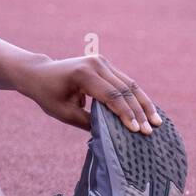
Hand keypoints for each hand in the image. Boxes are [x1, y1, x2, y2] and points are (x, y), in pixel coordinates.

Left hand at [14, 54, 164, 135]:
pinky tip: (148, 111)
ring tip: (157, 122)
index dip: (125, 114)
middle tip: (151, 131)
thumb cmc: (48, 95)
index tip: (136, 130)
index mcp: (83, 73)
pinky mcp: (105, 64)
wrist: (39, 73)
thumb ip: (88, 121)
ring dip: (144, 104)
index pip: (111, 96)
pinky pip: (125, 82)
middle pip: (124, 89)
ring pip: (129, 84)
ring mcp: (101, 62)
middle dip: (139, 111)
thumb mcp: (64, 113)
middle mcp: (95, 63)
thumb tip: (112, 133)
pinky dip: (137, 97)